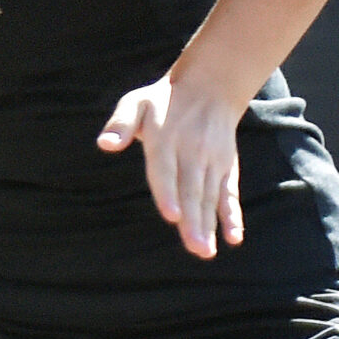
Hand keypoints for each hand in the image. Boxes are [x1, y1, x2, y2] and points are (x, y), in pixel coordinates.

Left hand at [96, 76, 243, 258]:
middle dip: (193, 221)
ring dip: (209, 225)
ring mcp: (211, 161)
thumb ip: (121, 124)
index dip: (168, 192)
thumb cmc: (163, 101)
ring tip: (206, 251)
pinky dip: (232, 215)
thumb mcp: (136, 103)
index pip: (165, 169)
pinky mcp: (225, 167)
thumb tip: (105, 144)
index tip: (172, 216)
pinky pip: (229, 193)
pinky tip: (233, 237)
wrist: (209, 87)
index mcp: (164, 138)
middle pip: (190, 189)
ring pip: (209, 196)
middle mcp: (190, 151)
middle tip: (195, 248)